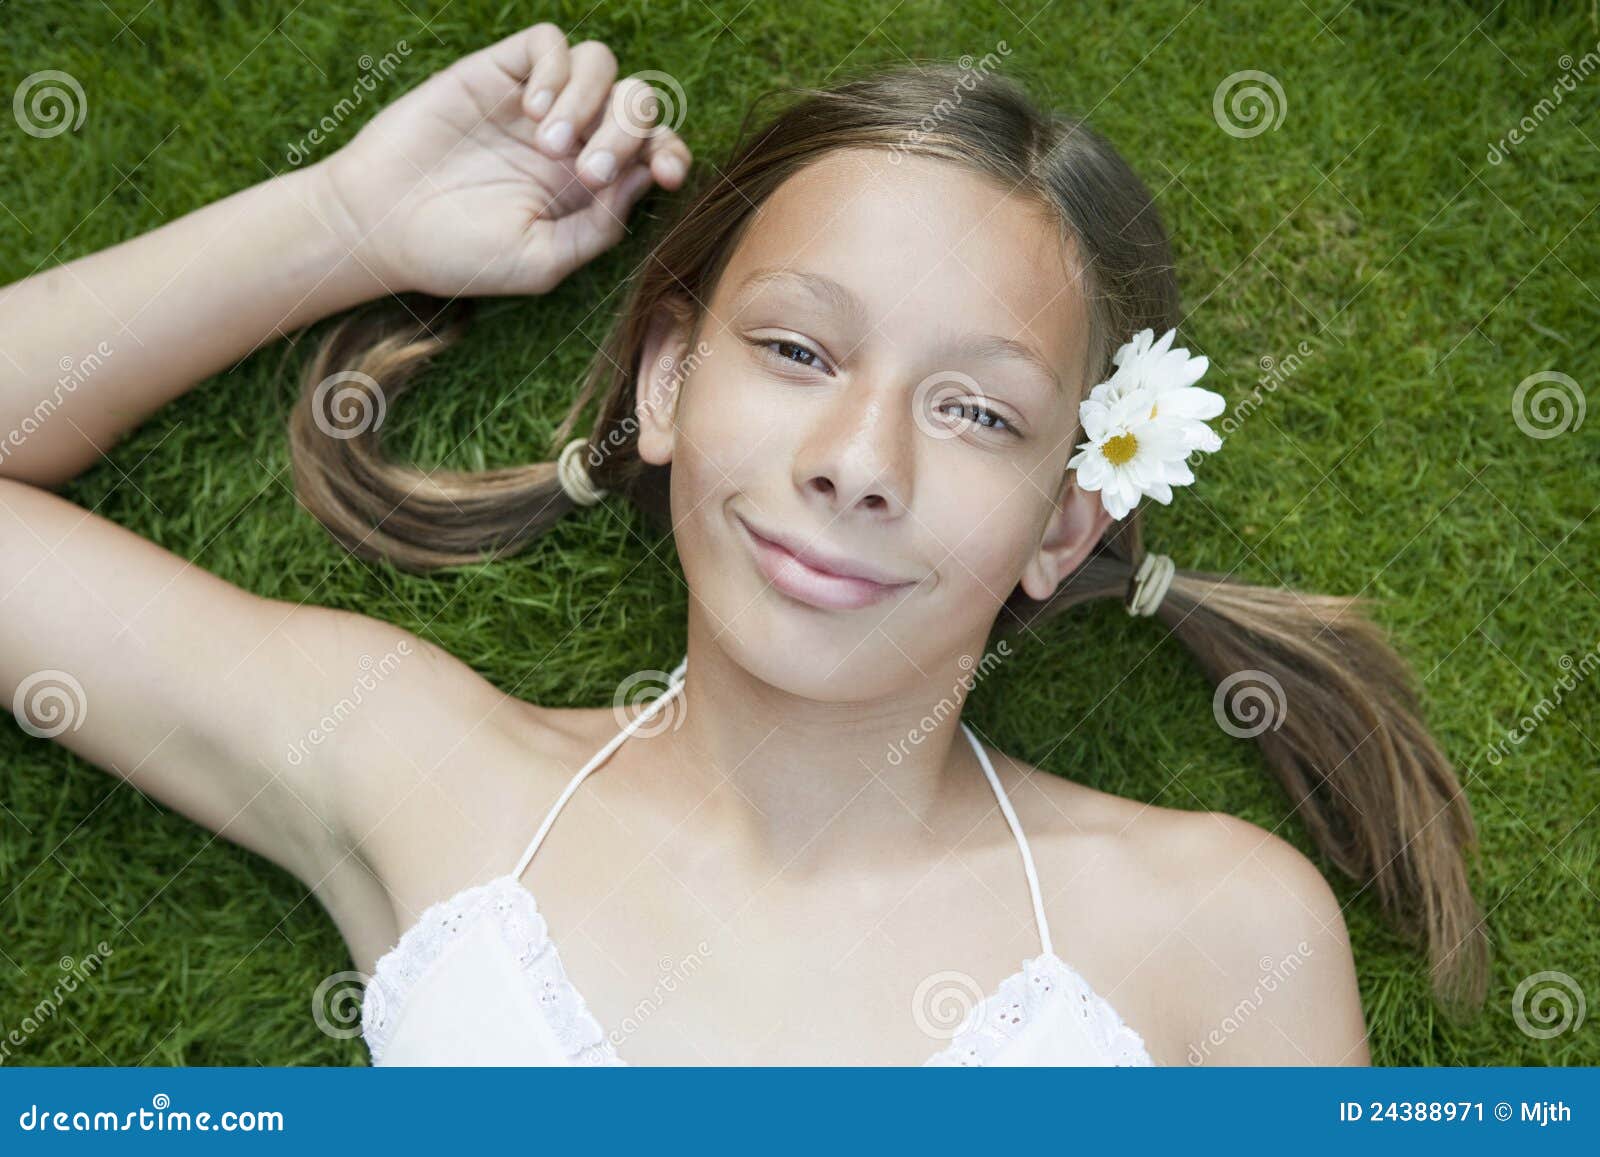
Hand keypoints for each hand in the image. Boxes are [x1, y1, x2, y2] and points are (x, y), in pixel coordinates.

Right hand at [310, 23, 691, 297]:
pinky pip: (550, 42)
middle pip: (639, 103)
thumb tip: (645, 179)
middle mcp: (574, 139)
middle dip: (628, 132)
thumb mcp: (542, 261)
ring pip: (602, 64)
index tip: (664, 175)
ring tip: (550, 141)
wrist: (380, 225)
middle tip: (584, 170)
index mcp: (592, 187)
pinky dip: (554, 68)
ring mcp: (537, 103)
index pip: (656, 151)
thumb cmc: (459, 254)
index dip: (672, 154)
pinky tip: (531, 109)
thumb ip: (600, 227)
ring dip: (591, 99)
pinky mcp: (498, 73)